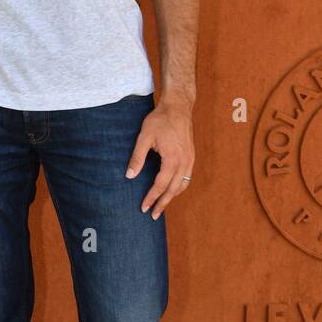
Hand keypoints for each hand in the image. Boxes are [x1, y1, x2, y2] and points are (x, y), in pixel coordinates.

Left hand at [125, 99, 193, 218]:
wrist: (178, 107)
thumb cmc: (160, 120)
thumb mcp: (144, 137)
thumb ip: (137, 157)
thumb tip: (130, 176)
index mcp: (172, 159)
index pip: (160, 185)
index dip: (151, 198)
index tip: (143, 207)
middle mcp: (184, 162)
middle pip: (173, 189)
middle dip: (162, 203)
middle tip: (153, 215)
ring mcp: (190, 159)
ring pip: (182, 185)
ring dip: (172, 197)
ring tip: (161, 206)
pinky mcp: (191, 156)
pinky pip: (187, 177)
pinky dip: (179, 187)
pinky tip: (171, 190)